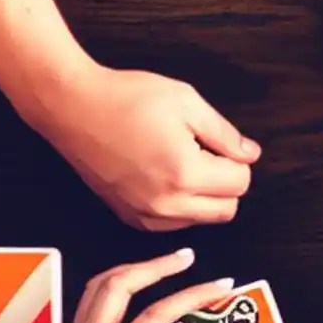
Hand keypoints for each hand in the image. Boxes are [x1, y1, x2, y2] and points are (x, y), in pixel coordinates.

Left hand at [24, 249, 243, 322]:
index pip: (155, 317)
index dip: (191, 296)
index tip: (218, 286)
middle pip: (114, 288)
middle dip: (153, 266)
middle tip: (186, 260)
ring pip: (93, 296)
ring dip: (127, 276)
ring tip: (160, 271)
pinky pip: (86, 318)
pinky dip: (111, 299)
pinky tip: (131, 307)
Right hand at [33, 66, 261, 231]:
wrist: (72, 107)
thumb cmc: (126, 99)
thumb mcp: (187, 103)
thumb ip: (225, 134)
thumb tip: (250, 155)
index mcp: (185, 173)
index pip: (240, 183)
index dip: (238, 160)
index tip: (220, 144)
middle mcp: (167, 203)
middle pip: (227, 210)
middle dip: (226, 183)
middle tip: (205, 153)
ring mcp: (146, 214)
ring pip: (201, 220)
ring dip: (203, 196)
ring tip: (180, 162)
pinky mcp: (131, 217)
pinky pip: (173, 224)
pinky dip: (179, 206)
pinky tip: (164, 177)